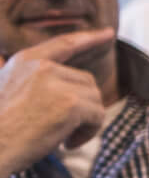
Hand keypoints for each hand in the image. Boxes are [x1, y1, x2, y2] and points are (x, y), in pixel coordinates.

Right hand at [0, 28, 112, 177]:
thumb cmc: (1, 128)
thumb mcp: (12, 90)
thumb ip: (37, 80)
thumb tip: (75, 85)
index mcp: (25, 61)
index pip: (64, 44)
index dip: (89, 38)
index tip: (108, 33)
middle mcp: (42, 66)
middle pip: (86, 82)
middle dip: (81, 107)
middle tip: (60, 129)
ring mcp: (57, 83)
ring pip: (95, 99)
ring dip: (85, 122)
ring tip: (61, 137)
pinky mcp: (70, 103)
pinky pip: (98, 116)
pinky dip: (88, 133)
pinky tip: (67, 144)